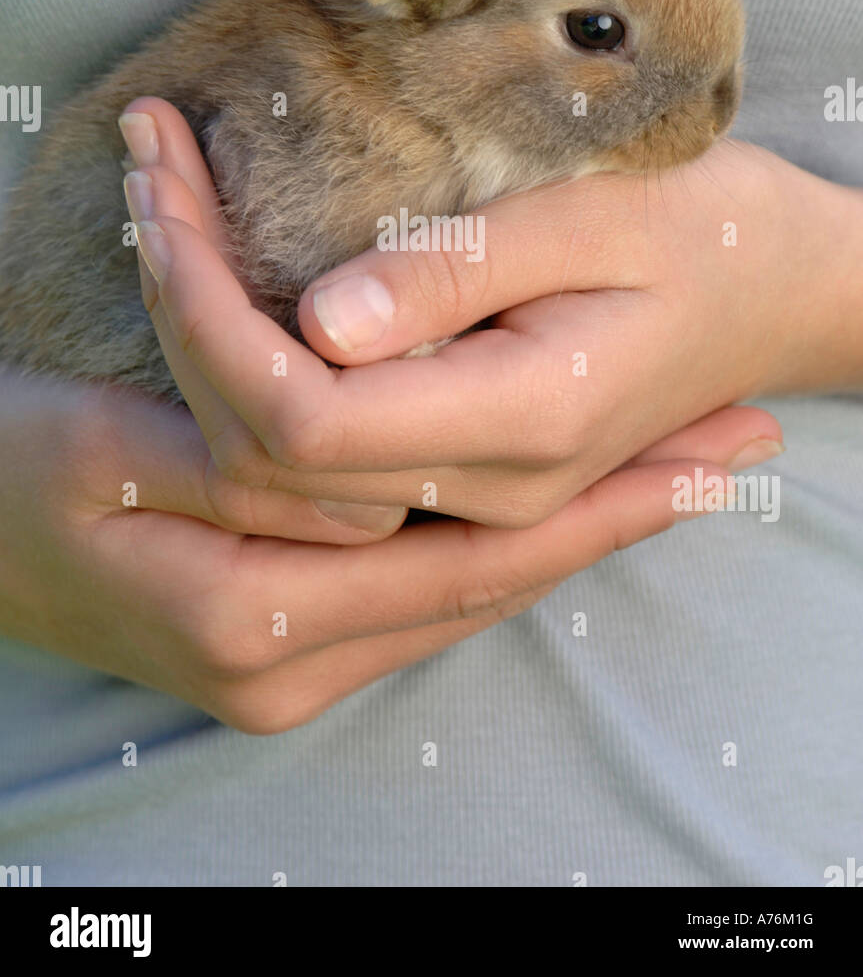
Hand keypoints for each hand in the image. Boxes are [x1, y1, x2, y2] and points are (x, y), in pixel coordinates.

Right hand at [0, 366, 775, 732]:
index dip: (596, 506)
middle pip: (492, 589)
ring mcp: (286, 676)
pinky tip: (559, 518)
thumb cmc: (13, 473)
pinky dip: (492, 555)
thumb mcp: (110, 443)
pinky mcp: (278, 660)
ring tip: (681, 483)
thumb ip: (248, 459)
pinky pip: (414, 604)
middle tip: (734, 464)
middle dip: (619, 523)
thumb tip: (367, 463)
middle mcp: (286, 669)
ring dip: (573, 537)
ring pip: (464, 598)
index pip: (470, 561)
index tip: (706, 457)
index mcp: (252, 614)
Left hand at [117, 98, 792, 529]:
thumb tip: (316, 322)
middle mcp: (493, 485)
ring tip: (163, 204)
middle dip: (177, 316)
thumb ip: (462, 273)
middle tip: (146, 169)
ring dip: (198, 341)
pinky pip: (319, 453)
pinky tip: (217, 275)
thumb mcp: (598, 214)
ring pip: (279, 468)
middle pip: (269, 455)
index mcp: (528, 419)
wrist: (785, 288)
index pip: (309, 419)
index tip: (171, 188)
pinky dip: (246, 367)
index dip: (211, 321)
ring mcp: (477, 492)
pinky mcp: (463, 468)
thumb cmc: (710, 227)